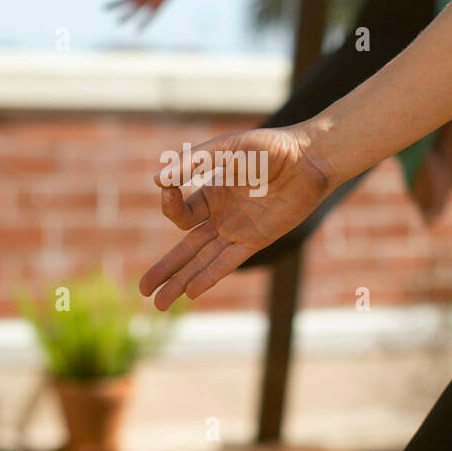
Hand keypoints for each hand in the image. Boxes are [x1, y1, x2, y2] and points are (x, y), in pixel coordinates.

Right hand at [140, 127, 331, 308]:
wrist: (309, 158)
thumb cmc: (269, 147)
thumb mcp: (227, 148)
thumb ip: (194, 163)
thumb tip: (158, 180)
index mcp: (211, 192)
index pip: (180, 212)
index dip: (169, 204)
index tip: (168, 187)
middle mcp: (221, 215)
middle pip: (185, 248)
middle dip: (165, 269)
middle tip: (142, 289)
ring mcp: (238, 229)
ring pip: (202, 261)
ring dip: (181, 281)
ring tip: (158, 303)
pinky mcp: (257, 239)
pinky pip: (228, 262)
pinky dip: (209, 277)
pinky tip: (191, 292)